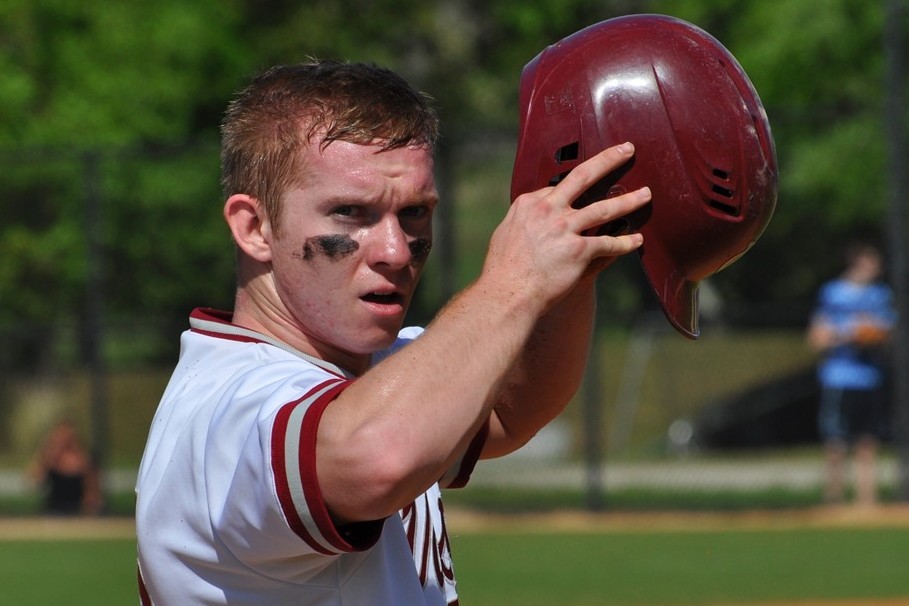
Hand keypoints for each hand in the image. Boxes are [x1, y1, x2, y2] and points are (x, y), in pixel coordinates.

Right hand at [481, 142, 648, 310]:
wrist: (508, 293)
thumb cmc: (504, 268)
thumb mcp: (507, 232)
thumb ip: (524, 219)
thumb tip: (531, 216)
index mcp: (530, 203)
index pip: (558, 186)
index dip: (574, 188)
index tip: (589, 182)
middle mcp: (548, 210)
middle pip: (584, 177)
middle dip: (609, 160)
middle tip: (627, 149)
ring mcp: (565, 229)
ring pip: (604, 209)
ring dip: (629, 201)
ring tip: (645, 194)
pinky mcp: (579, 250)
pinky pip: (608, 243)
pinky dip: (625, 242)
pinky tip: (637, 240)